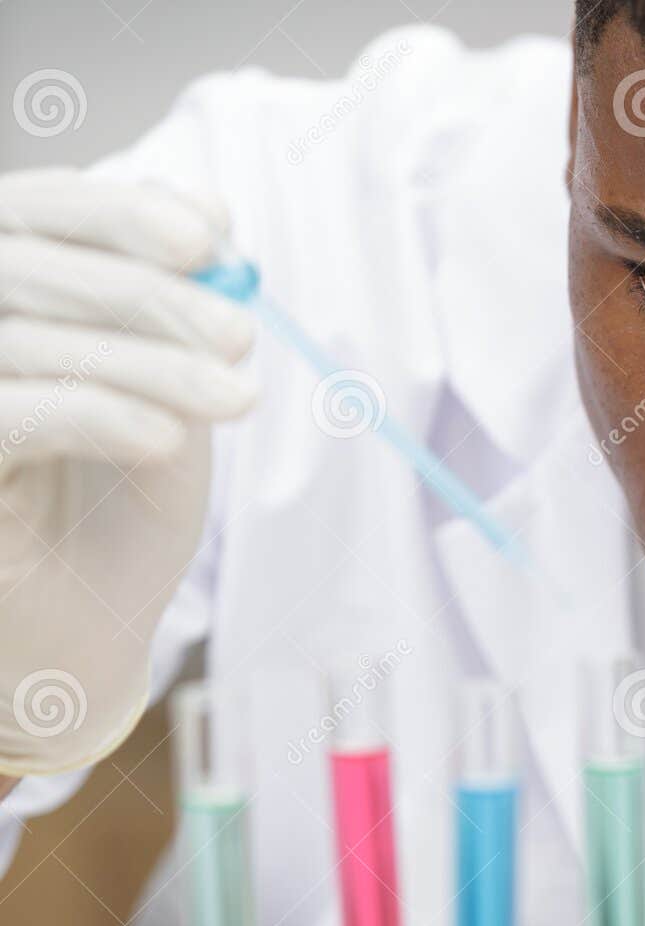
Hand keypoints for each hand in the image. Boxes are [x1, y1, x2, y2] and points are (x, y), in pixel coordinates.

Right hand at [0, 169, 254, 774]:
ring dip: (148, 363)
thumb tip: (208, 207)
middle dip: (151, 295)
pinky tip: (165, 439)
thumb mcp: (169, 390)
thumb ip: (178, 303)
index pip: (38, 208)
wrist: (87, 622)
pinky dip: (95, 414)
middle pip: (25, 265)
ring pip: (25, 339)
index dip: (117, 211)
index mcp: (3, 285)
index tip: (208, 238)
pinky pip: (7, 415)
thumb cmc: (122, 497)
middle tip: (242, 335)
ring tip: (235, 398)